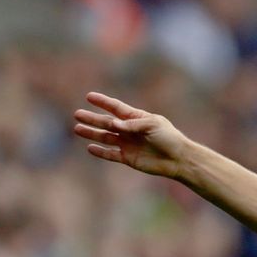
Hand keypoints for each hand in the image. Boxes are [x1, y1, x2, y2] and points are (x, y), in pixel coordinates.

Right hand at [73, 91, 190, 178]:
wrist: (178, 159)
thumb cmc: (169, 138)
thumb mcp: (153, 125)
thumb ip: (132, 124)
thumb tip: (113, 124)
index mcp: (137, 118)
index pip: (116, 108)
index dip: (103, 102)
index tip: (89, 96)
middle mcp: (130, 131)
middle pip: (107, 123)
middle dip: (92, 118)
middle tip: (77, 114)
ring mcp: (128, 144)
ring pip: (105, 137)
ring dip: (92, 133)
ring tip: (77, 129)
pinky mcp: (128, 158)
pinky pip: (111, 154)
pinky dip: (100, 152)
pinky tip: (90, 147)